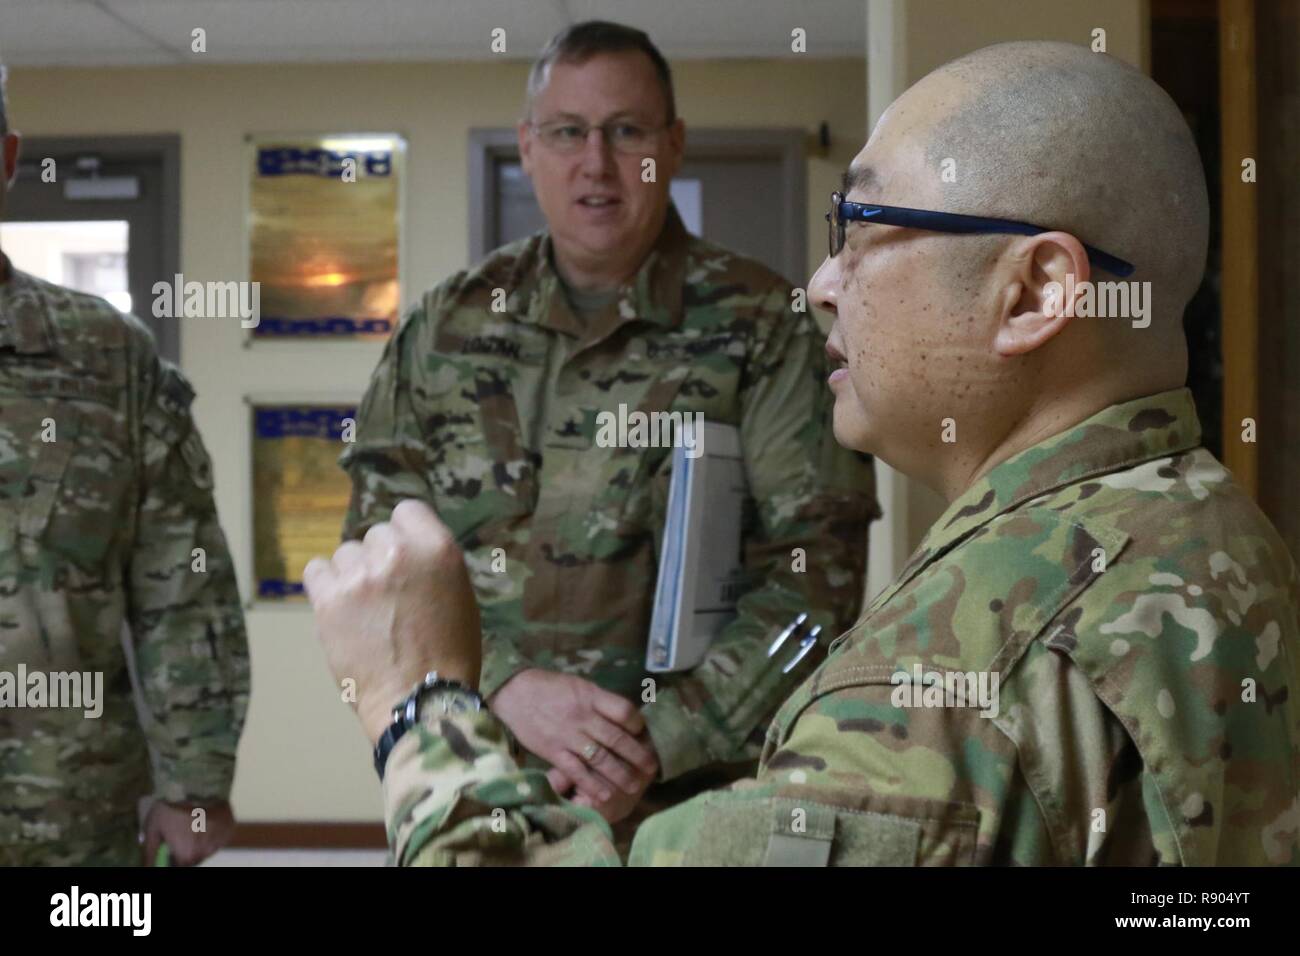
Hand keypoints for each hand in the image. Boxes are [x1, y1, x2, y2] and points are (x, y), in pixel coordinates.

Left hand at [141, 799, 234, 866]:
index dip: (171, 859)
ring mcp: (220, 841)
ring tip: (192, 825)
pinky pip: (217, 837)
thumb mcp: (153, 829)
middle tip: (179, 835)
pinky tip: (205, 820)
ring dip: (198, 842)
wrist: (200, 784)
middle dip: (185, 851)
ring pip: (206, 848)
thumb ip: (149, 852)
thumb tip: (146, 868)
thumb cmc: (173, 808)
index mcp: (186, 856)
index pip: (178, 867)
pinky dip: (210, 833)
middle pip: (193, 859)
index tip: (168, 849)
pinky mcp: (230, 829)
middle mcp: (205, 853)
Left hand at [304, 499, 481, 742]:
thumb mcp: (460, 596)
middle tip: (387, 594)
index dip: (404, 533)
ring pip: (345, 554)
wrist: (419, 699)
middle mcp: (397, 553)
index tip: (404, 557)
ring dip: (353, 575)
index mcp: (437, 550)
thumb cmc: (450, 654)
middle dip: (380, 559)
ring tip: (364, 609)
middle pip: (375, 535)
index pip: (407, 511)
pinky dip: (326, 585)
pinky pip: (316, 571)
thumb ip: (432, 565)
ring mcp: (360, 576)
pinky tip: (339, 605)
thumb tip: (406, 553)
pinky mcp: (329, 600)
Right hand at [492, 669, 658, 822]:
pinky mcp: (553, 752)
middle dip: (637, 755)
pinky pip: (576, 771)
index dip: (637, 723)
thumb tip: (624, 716)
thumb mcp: (578, 685)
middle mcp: (583, 717)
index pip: (623, 711)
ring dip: (619, 774)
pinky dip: (592, 785)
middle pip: (616, 738)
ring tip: (633, 786)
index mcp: (591, 696)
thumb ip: (600, 701)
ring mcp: (568, 736)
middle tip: (651, 767)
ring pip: (600, 758)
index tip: (642, 732)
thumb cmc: (549, 687)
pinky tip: (605, 794)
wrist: (514, 693)